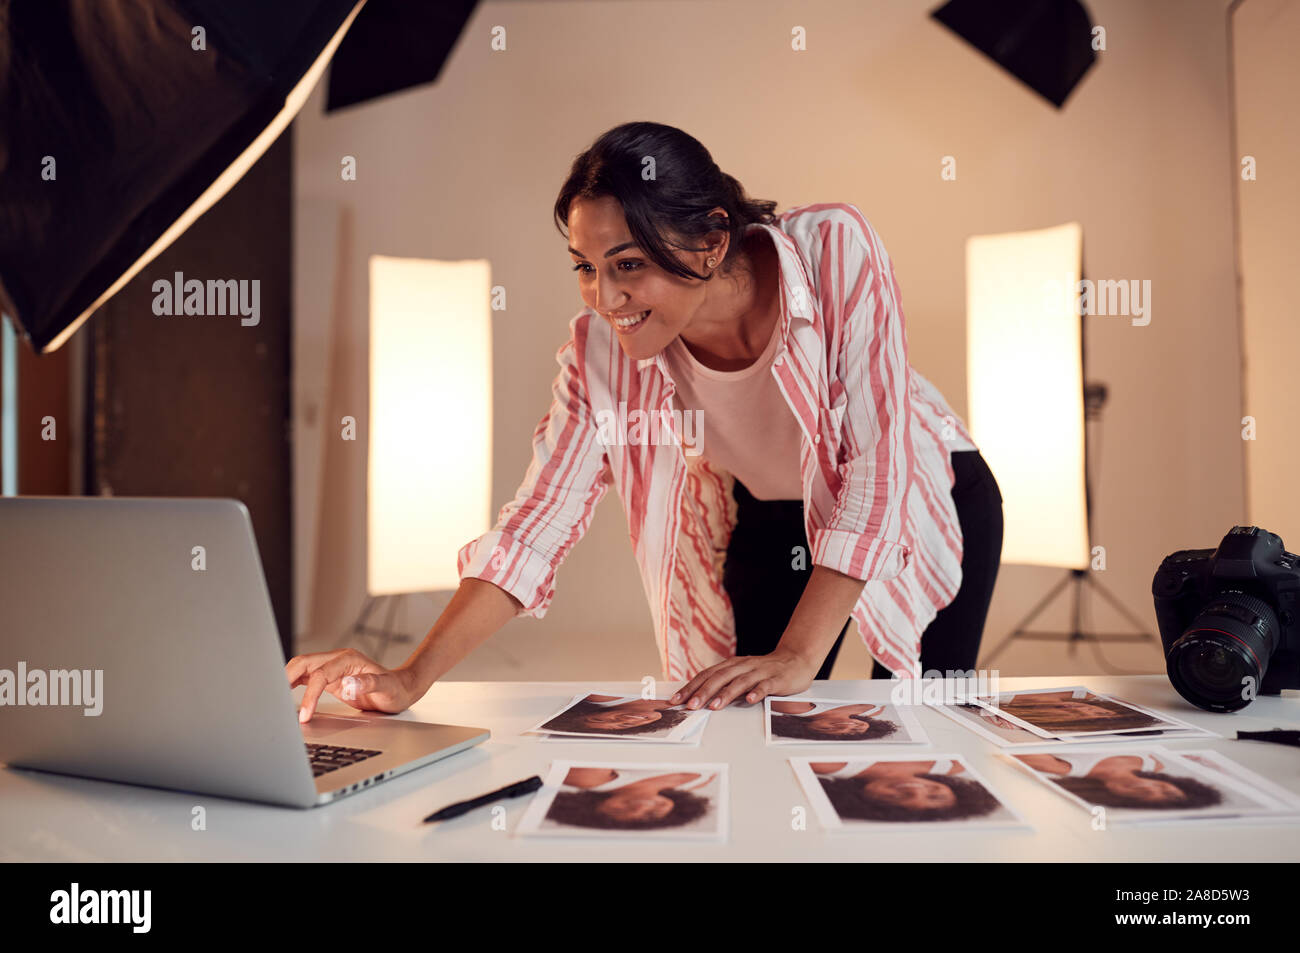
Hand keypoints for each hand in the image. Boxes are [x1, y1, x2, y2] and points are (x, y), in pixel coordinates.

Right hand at [285, 647, 420, 721]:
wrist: (401, 689)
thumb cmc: (395, 689)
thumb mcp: (387, 688)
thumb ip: (368, 684)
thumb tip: (348, 684)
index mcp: (348, 660)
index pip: (320, 674)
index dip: (310, 695)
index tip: (304, 715)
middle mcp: (337, 660)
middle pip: (303, 663)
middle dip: (286, 679)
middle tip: (275, 702)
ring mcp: (332, 667)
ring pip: (300, 668)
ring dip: (285, 681)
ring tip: (273, 700)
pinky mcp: (329, 677)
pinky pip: (305, 677)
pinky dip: (292, 685)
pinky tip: (283, 696)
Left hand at [668, 648, 820, 710]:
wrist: (795, 659)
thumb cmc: (764, 671)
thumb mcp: (740, 674)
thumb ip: (723, 683)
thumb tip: (698, 697)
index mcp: (731, 665)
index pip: (706, 675)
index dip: (691, 687)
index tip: (676, 700)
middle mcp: (743, 666)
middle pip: (719, 678)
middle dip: (703, 692)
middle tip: (690, 706)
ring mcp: (759, 672)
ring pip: (740, 682)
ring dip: (726, 694)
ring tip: (714, 706)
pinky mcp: (776, 679)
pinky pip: (765, 686)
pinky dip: (757, 692)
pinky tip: (750, 700)